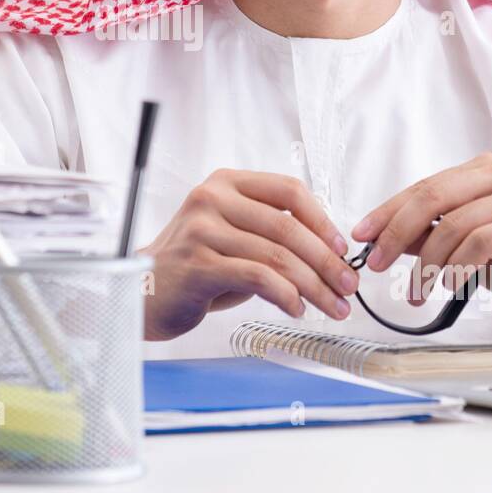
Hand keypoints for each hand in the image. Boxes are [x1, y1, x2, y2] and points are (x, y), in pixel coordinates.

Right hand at [142, 169, 360, 341]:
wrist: (144, 293)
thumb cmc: (195, 266)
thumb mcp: (234, 237)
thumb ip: (270, 234)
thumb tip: (329, 252)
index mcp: (226, 183)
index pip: (288, 190)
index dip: (322, 220)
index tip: (342, 249)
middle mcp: (212, 199)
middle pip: (287, 227)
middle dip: (326, 262)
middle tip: (347, 286)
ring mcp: (202, 230)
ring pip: (277, 256)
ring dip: (314, 286)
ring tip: (331, 306)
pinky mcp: (198, 263)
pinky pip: (257, 278)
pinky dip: (285, 296)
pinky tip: (296, 309)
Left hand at [350, 153, 491, 314]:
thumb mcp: (470, 247)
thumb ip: (434, 236)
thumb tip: (386, 240)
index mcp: (483, 170)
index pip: (424, 187)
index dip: (387, 211)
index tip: (361, 234)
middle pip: (431, 198)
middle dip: (397, 233)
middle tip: (377, 262)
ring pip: (454, 225)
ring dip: (427, 263)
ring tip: (417, 291)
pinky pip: (481, 242)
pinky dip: (458, 267)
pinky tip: (449, 284)